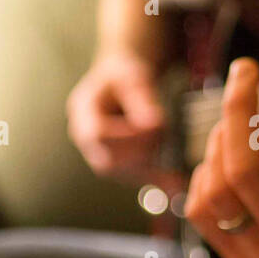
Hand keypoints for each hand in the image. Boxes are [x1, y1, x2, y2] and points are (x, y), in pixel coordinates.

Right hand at [66, 51, 174, 186]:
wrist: (120, 83)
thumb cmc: (123, 75)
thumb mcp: (133, 77)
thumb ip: (142, 99)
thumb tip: (154, 126)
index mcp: (82, 111)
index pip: (97, 135)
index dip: (127, 137)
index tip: (155, 126)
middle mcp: (84, 138)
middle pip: (107, 161)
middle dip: (140, 154)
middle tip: (164, 135)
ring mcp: (98, 154)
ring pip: (122, 173)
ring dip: (150, 168)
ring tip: (170, 153)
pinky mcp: (116, 164)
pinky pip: (134, 177)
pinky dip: (156, 179)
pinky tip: (176, 182)